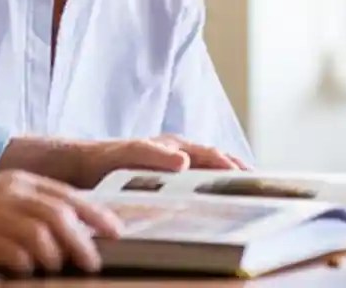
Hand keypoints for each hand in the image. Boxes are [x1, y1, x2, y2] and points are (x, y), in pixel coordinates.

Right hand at [0, 170, 122, 274]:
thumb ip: (32, 207)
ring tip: (58, 270)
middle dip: (84, 242)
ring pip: (46, 238)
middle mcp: (12, 195)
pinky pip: (20, 258)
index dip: (97, 214)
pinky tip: (26, 273)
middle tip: (93, 262)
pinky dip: (30, 268)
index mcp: (19, 182)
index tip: (116, 232)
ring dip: (58, 258)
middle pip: (63, 217)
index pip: (69, 196)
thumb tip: (71, 227)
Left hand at [78, 134, 248, 186]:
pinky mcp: (169, 175)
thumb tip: (185, 160)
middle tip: (264, 190)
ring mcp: (175, 162)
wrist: (82, 164)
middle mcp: (179, 151)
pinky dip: (214, 185)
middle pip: (218, 161)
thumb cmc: (104, 159)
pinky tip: (219, 200)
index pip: (213, 157)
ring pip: (211, 169)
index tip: (251, 183)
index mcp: (175, 145)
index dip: (232, 169)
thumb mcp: (126, 154)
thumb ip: (152, 154)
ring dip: (230, 179)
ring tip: (251, 195)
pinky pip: (199, 178)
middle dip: (240, 173)